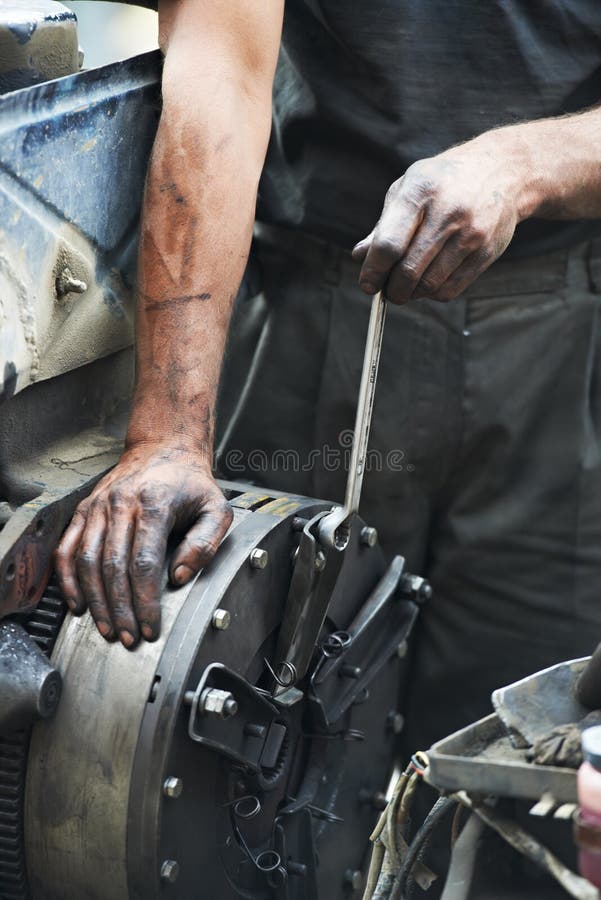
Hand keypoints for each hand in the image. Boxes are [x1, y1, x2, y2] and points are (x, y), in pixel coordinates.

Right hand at [54, 443, 231, 647]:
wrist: (164, 448)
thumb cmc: (190, 483)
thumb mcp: (216, 508)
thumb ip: (205, 543)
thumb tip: (179, 576)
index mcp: (154, 504)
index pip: (144, 562)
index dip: (146, 600)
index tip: (151, 626)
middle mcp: (120, 504)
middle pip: (113, 566)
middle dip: (120, 609)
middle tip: (129, 638)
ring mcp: (98, 507)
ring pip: (86, 561)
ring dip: (95, 601)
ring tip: (107, 629)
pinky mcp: (84, 510)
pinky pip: (66, 549)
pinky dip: (68, 580)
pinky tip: (77, 604)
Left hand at [353, 136, 523, 303]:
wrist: (501, 170)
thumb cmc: (443, 182)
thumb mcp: (408, 188)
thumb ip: (384, 225)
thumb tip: (360, 256)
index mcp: (420, 192)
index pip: (388, 244)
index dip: (373, 271)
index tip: (368, 283)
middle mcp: (448, 213)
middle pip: (408, 271)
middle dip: (392, 289)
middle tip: (387, 290)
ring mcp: (471, 234)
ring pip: (429, 285)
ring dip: (412, 293)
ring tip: (407, 285)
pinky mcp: (486, 252)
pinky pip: (450, 289)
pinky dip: (433, 293)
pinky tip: (429, 281)